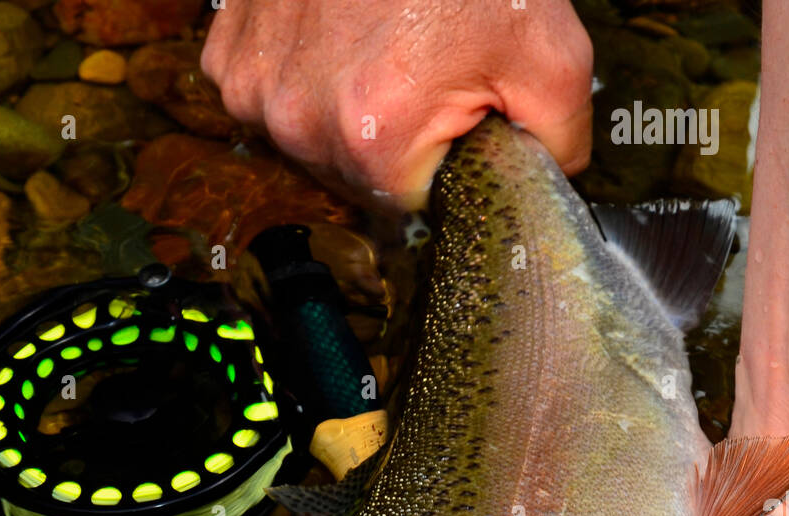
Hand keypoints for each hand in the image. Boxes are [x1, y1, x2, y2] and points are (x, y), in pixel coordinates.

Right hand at [201, 0, 592, 208]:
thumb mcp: (550, 57)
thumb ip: (558, 145)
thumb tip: (550, 185)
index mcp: (373, 142)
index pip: (408, 206)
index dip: (440, 162)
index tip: (453, 110)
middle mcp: (300, 122)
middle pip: (353, 176)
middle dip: (390, 138)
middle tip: (420, 68)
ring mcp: (255, 86)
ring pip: (310, 138)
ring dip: (341, 107)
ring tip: (377, 44)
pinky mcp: (230, 54)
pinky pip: (267, 93)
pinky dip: (299, 73)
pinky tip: (332, 36)